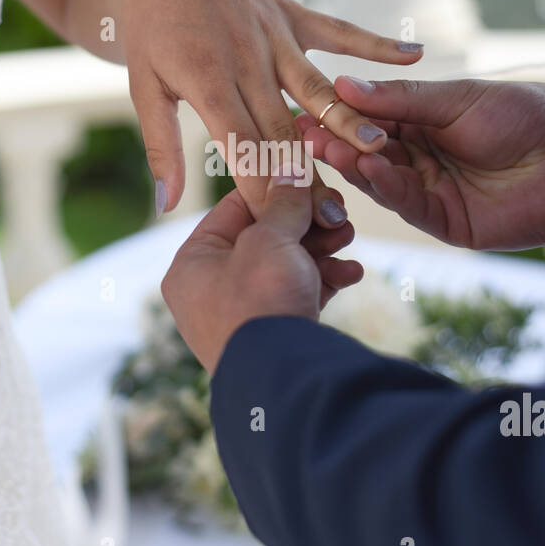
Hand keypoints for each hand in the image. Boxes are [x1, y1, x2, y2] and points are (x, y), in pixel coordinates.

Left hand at [106, 0, 422, 226]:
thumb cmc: (151, 24)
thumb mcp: (144, 86)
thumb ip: (161, 146)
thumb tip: (166, 206)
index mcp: (208, 82)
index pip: (241, 147)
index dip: (263, 190)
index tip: (282, 231)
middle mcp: (247, 60)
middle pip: (285, 130)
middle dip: (310, 176)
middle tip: (333, 217)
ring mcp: (275, 35)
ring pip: (317, 87)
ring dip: (346, 118)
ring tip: (376, 147)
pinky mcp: (292, 12)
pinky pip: (339, 30)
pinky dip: (375, 42)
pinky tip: (415, 54)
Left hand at [162, 179, 362, 372]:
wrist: (282, 378)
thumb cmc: (260, 301)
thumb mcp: (270, 239)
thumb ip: (283, 202)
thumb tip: (290, 167)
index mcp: (192, 264)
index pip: (232, 210)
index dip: (272, 191)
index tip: (305, 179)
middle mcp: (211, 290)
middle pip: (263, 238)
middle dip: (306, 223)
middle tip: (337, 210)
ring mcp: (242, 315)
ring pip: (286, 267)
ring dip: (322, 249)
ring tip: (348, 237)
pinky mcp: (273, 335)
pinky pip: (298, 296)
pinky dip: (325, 281)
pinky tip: (352, 273)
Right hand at [297, 77, 544, 250]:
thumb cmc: (520, 113)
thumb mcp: (455, 98)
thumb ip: (400, 100)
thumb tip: (343, 85)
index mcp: (420, 124)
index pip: (368, 121)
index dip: (338, 116)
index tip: (304, 109)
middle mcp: (419, 160)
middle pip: (367, 155)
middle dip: (337, 145)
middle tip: (304, 135)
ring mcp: (430, 193)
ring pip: (382, 182)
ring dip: (356, 166)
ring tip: (332, 148)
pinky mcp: (446, 223)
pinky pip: (409, 206)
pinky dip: (388, 187)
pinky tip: (371, 167)